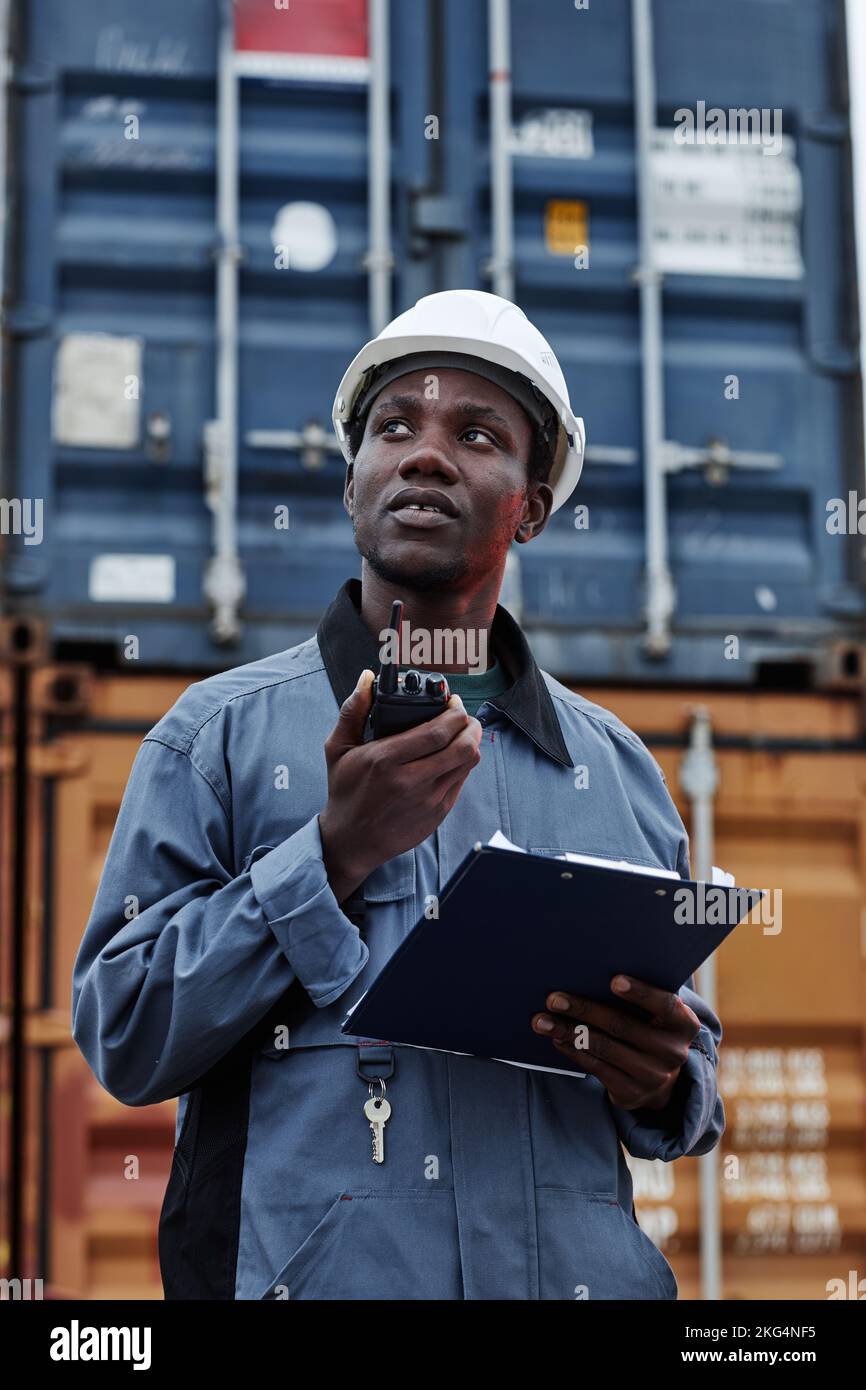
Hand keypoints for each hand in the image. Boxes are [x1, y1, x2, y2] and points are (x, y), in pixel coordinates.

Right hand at [319, 669, 482, 903]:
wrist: (351, 841)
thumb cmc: (345, 791)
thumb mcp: (338, 748)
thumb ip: (353, 710)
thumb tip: (366, 678)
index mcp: (385, 760)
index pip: (437, 731)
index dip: (454, 712)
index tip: (453, 702)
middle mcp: (410, 781)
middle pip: (461, 746)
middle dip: (469, 724)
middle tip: (462, 715)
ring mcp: (428, 800)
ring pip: (468, 763)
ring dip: (472, 742)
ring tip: (464, 731)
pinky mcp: (438, 813)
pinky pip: (462, 780)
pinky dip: (463, 763)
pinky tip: (454, 754)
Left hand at [530, 975, 701, 1110]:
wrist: (660, 1079)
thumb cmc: (649, 1028)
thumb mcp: (656, 1014)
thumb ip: (639, 996)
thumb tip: (589, 969)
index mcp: (683, 1024)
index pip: (664, 1004)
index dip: (640, 992)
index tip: (613, 980)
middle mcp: (672, 1052)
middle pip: (622, 1026)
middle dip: (583, 1009)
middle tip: (553, 998)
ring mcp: (653, 1076)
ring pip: (603, 1048)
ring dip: (568, 1031)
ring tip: (541, 1020)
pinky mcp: (632, 1094)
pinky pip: (596, 1067)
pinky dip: (573, 1050)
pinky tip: (556, 1038)